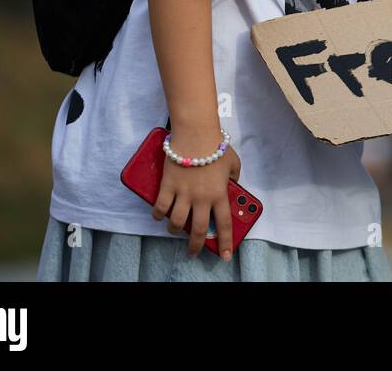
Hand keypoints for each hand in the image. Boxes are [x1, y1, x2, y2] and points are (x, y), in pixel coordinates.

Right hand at [152, 126, 241, 259]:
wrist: (196, 134)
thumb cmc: (216, 147)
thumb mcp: (233, 163)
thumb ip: (234, 177)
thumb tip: (233, 184)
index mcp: (219, 195)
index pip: (224, 225)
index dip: (226, 243)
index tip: (225, 256)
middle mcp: (201, 199)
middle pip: (199, 230)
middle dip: (196, 245)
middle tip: (193, 252)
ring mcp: (183, 194)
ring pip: (177, 223)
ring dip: (175, 230)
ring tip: (175, 230)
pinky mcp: (167, 187)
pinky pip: (160, 207)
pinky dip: (158, 214)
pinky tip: (159, 216)